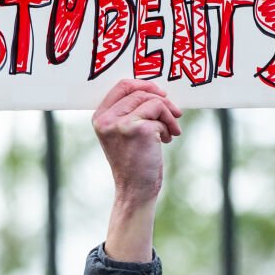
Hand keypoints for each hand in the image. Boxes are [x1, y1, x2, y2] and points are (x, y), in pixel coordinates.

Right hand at [92, 79, 181, 261]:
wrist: (134, 190)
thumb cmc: (133, 162)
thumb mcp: (123, 133)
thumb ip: (129, 112)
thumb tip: (155, 90)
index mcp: (100, 117)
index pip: (122, 86)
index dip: (145, 85)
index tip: (161, 93)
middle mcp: (106, 119)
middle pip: (141, 91)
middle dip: (163, 101)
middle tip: (175, 114)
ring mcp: (121, 123)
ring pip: (154, 101)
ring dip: (168, 115)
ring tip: (169, 131)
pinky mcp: (138, 129)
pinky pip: (161, 114)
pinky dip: (168, 126)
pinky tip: (165, 140)